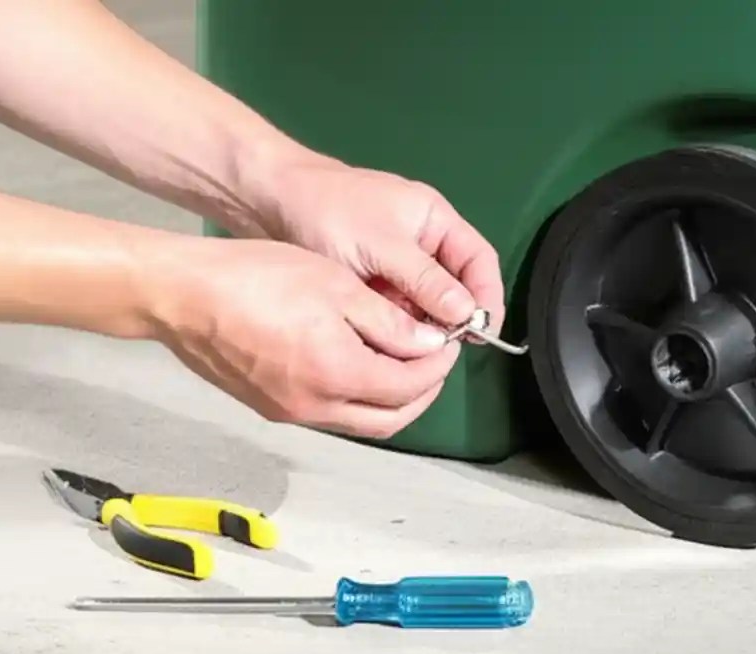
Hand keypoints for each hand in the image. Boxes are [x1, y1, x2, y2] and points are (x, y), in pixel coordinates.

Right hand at [140, 236, 459, 437]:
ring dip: (391, 399)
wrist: (181, 296)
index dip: (438, 366)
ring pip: (361, 421)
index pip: (409, 387)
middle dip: (422, 392)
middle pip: (391, 419)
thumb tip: (430, 345)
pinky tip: (360, 364)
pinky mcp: (272, 408)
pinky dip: (358, 397)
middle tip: (435, 359)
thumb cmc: (253, 279)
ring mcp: (291, 412)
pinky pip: (332, 414)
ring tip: (402, 360)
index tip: (448, 341)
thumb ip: (390, 322)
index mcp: (337, 373)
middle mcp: (316, 406)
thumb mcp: (336, 286)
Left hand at [250, 157, 505, 335]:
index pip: (479, 261)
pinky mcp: (372, 279)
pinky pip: (397, 308)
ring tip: (416, 351)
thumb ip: (425, 280)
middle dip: (454, 318)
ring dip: (423, 326)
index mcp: (434, 220)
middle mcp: (422, 241)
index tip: (484, 333)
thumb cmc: (327, 212)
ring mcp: (397, 262)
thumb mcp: (381, 246)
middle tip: (445, 350)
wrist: (267, 200)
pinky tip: (389, 344)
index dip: (488, 297)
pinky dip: (397, 325)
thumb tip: (468, 314)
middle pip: (456, 286)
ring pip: (425, 303)